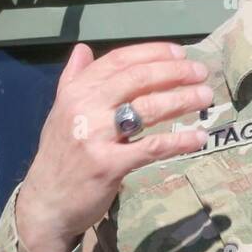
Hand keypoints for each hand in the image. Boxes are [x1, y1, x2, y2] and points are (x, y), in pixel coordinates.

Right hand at [15, 41, 212, 251]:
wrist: (46, 202)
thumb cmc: (60, 155)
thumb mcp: (61, 112)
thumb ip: (72, 79)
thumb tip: (82, 49)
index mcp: (75, 92)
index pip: (119, 61)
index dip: (153, 53)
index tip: (180, 53)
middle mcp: (84, 108)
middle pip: (137, 79)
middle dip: (174, 72)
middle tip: (201, 72)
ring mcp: (95, 136)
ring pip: (147, 109)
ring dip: (182, 100)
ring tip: (205, 96)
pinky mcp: (109, 165)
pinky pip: (151, 147)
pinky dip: (179, 141)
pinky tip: (198, 138)